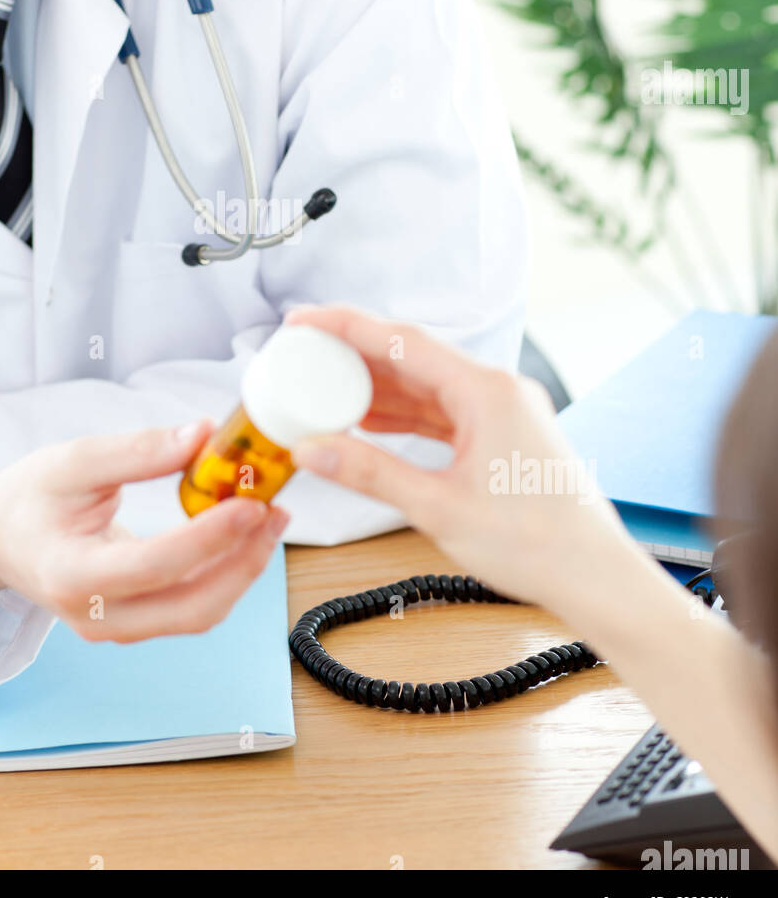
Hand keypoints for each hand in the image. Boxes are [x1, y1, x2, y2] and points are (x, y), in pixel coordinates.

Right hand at [0, 418, 289, 642]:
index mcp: (72, 576)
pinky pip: (191, 607)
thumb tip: (203, 435)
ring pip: (198, 614)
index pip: (156, 565)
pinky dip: (224, 573)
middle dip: (243, 562)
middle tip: (275, 510)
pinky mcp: (135, 624)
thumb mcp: (74, 460)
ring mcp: (116, 630)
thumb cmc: (28, 497)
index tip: (251, 502)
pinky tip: (243, 534)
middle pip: (190, 608)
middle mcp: (95, 617)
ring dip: (242, 569)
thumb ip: (139, 450)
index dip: (211, 536)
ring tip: (270, 517)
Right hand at [282, 303, 632, 618]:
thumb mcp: (438, 508)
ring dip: (377, 386)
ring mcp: (503, 411)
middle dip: (355, 354)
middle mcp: (498, 390)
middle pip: (413, 356)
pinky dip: (404, 414)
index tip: (303, 320)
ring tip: (325, 386)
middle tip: (304, 354)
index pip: (403, 341)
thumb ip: (370, 473)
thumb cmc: (537, 544)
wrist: (595, 577)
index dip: (345, 326)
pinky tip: (369, 421)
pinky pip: (443, 410)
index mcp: (487, 392)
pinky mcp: (503, 434)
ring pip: (427, 384)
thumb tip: (314, 448)